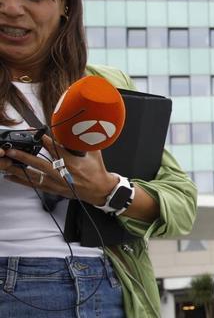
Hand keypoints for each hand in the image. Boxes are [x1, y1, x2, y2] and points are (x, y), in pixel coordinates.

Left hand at [2, 136, 116, 204]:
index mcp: (72, 162)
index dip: (42, 138)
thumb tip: (77, 128)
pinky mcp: (53, 189)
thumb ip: (82, 140)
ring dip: (18, 169)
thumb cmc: (96, 170)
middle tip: (11, 151)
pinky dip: (21, 180)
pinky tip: (10, 176)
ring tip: (5, 164)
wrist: (100, 190)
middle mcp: (62, 173)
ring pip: (33, 175)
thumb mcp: (94, 152)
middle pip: (39, 164)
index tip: (33, 131)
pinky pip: (34, 185)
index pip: (54, 148)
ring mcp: (56, 182)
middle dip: (24, 156)